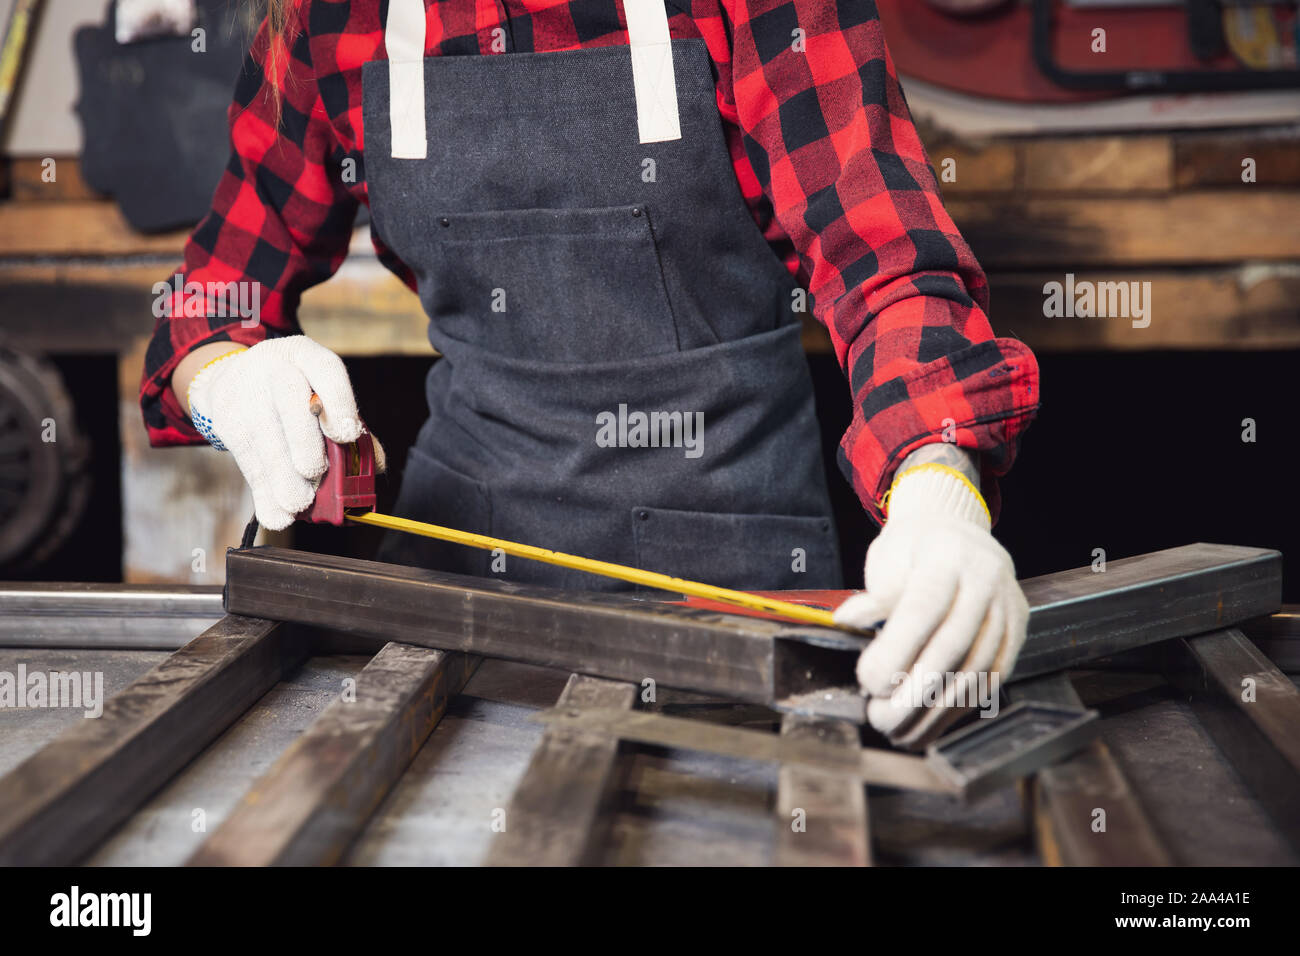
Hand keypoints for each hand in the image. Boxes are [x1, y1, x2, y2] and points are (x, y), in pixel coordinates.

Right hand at [186, 336, 362, 529]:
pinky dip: (263, 493)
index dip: (338, 401)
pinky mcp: (226, 420)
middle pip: (288, 400)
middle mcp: (275, 367)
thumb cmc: (296, 392)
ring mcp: (245, 392)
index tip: (345, 435)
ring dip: (282, 478)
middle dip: (303, 442)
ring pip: (264, 437)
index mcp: (308, 356)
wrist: (236, 379)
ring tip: (300, 504)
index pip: (325, 369)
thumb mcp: (322, 393)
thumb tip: (378, 465)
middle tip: (314, 473)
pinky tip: (277, 515)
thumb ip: (350, 425)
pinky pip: (246, 460)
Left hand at [834, 460, 1028, 749]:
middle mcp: (986, 581)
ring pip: (975, 671)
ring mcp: (1007, 608)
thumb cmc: (913, 549)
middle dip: (914, 693)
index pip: (924, 609)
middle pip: (953, 647)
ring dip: (935, 711)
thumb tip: (848, 621)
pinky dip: (957, 708)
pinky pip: (991, 679)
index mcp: (948, 556)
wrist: (957, 533)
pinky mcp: (1016, 632)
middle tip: (879, 718)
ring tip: (898, 731)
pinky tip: (928, 724)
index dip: (896, 651)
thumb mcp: (888, 557)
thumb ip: (875, 594)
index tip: (867, 682)